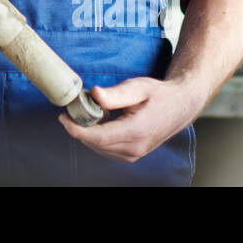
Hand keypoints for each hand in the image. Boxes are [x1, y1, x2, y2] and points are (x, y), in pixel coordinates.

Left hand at [57, 77, 200, 162]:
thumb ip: (115, 94)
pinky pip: (106, 150)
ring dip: (89, 133)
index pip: (98, 137)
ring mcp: (135, 154)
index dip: (76, 129)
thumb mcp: (137, 87)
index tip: (63, 117)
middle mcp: (135, 148)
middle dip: (79, 128)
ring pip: (99, 148)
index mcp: (136, 131)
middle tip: (74, 109)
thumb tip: (94, 95)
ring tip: (93, 113)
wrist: (180, 106)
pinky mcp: (132, 155)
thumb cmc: (158, 94)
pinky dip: (98, 138)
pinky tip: (103, 122)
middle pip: (95, 144)